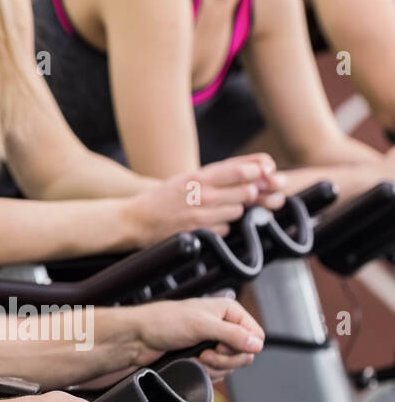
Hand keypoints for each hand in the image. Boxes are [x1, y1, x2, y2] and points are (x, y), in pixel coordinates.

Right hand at [127, 153, 285, 241]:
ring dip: (234, 210)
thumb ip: (215, 176)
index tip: (264, 170)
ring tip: (217, 209)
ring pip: (238, 211)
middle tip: (244, 192)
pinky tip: (208, 223)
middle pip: (246, 191)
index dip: (256, 169)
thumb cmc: (163, 198)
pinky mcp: (201, 233)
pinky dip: (222, 227)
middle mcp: (202, 194)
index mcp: (198, 177)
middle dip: (249, 193)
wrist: (136, 219)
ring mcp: (203, 215)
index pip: (238, 169)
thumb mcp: (186, 178)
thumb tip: (251, 171)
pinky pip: (226, 229)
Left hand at [134, 297, 264, 379]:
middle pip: (245, 353)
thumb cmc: (161, 322)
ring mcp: (212, 343)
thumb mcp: (201, 325)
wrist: (137, 339)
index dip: (244, 345)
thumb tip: (256, 344)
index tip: (222, 345)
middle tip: (206, 354)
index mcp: (226, 311)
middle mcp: (222, 326)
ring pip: (231, 366)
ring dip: (214, 367)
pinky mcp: (203, 358)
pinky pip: (218, 373)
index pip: (255, 334)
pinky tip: (193, 364)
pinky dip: (207, 372)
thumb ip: (231, 334)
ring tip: (196, 358)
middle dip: (226, 359)